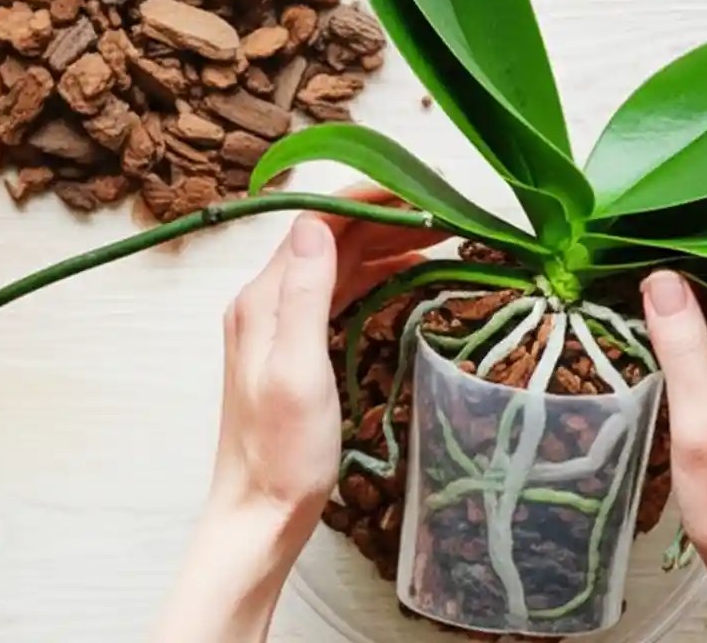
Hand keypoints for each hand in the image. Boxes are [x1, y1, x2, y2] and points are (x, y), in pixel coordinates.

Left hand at [211, 184, 447, 519]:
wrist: (260, 514)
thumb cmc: (283, 453)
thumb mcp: (297, 371)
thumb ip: (303, 294)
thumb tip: (313, 221)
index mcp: (263, 300)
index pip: (317, 223)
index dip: (369, 198)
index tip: (421, 192)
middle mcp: (266, 303)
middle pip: (330, 239)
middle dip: (387, 219)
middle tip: (446, 215)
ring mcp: (280, 326)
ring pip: (338, 265)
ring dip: (385, 245)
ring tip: (440, 239)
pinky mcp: (295, 349)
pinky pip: (339, 294)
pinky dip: (376, 277)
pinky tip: (407, 277)